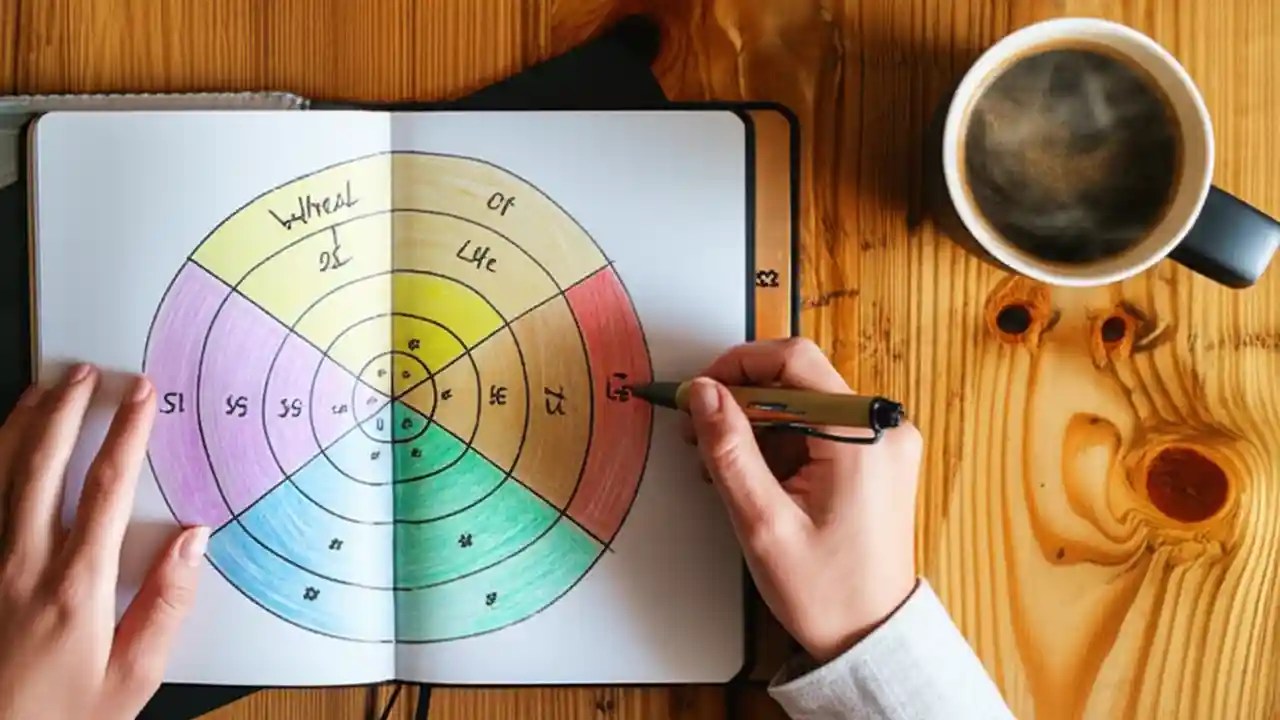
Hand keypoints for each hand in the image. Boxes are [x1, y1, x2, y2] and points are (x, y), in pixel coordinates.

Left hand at [0, 365, 206, 719]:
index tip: (140, 395)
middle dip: (68, 410)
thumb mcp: (132, 678)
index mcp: (75, 587)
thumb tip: (194, 541)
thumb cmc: (58, 719)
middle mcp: (22, 566)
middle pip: (42, 464)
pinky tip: (2, 444)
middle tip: (87, 373)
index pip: (106, 487)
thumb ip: (165, 604)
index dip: (126, 432)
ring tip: (44, 388)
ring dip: (22, 423)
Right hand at [685, 339, 921, 663]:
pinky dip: (782, 442)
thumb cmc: (826, 592)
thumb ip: (729, 449)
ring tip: (720, 467)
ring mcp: (884, 441)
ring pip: (804, 403)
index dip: (736, 366)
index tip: (698, 392)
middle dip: (741, 401)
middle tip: (697, 433)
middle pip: (798, 380)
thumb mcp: (762, 522)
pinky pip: (820, 427)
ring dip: (757, 426)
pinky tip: (753, 476)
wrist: (872, 634)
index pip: (792, 361)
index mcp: (861, 435)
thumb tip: (701, 393)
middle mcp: (882, 426)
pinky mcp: (877, 457)